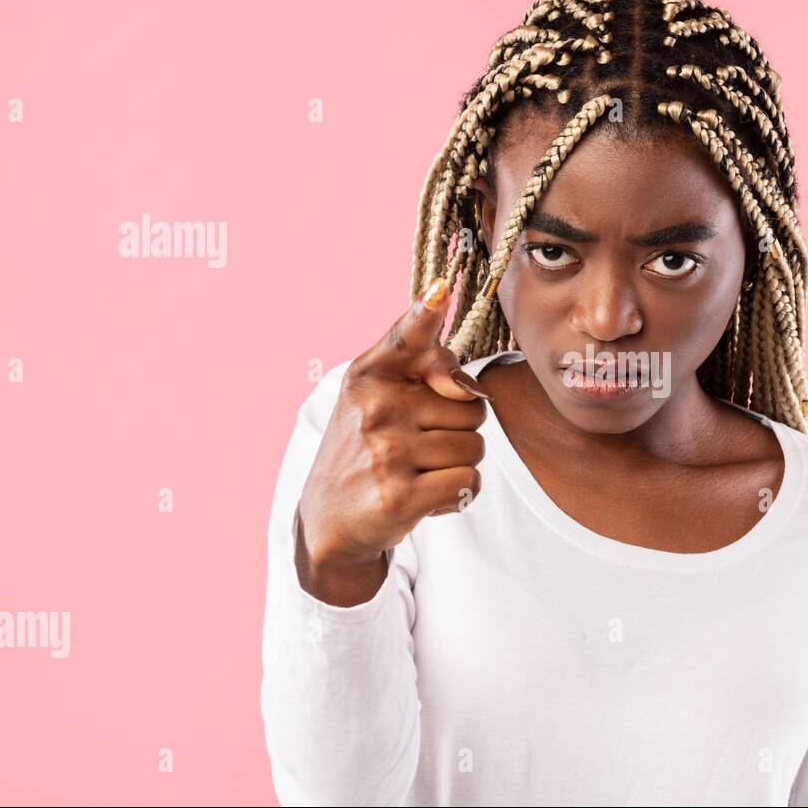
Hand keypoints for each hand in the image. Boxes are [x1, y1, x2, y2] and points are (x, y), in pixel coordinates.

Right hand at [296, 279, 491, 601]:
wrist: (331, 517)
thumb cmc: (368, 446)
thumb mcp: (377, 395)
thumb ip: (422, 368)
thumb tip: (469, 384)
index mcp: (370, 374)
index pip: (406, 337)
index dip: (425, 313)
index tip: (437, 290)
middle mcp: (376, 408)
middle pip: (472, 405)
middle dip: (459, 428)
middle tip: (422, 444)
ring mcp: (387, 452)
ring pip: (475, 446)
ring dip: (460, 463)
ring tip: (422, 470)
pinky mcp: (400, 496)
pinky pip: (468, 481)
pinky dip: (461, 493)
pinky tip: (432, 495)